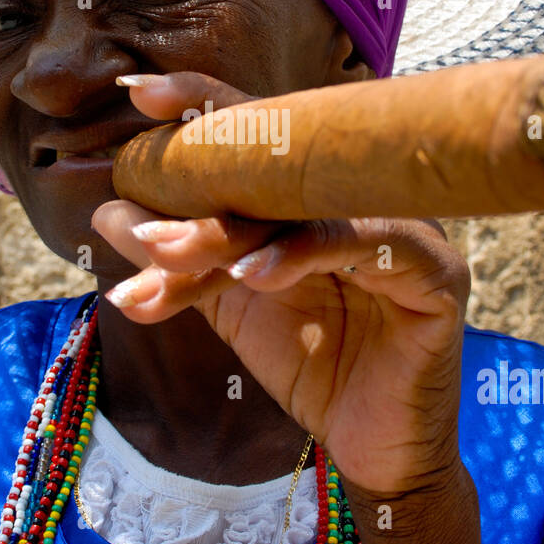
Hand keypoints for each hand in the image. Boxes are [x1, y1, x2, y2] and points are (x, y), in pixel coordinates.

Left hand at [91, 72, 476, 522]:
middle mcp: (365, 195)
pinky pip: (367, 244)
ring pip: (309, 207)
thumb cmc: (310, 363)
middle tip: (137, 228)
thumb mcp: (230, 303)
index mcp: (321, 192)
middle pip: (279, 167)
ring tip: (167, 256)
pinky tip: (253, 275)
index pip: (262, 133)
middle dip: (200, 189)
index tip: (139, 95)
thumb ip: (179, 259)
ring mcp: (407, 225)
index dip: (203, 104)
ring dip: (229, 231)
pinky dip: (303, 254)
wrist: (372, 447)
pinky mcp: (435, 271)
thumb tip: (107, 215)